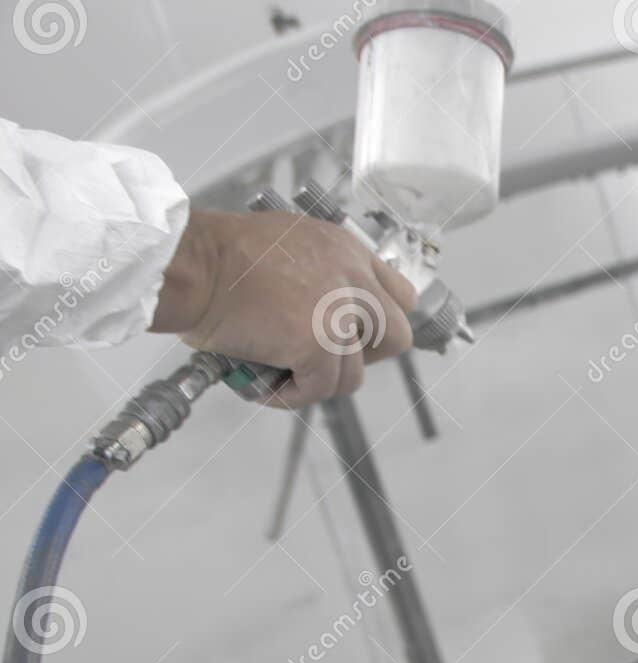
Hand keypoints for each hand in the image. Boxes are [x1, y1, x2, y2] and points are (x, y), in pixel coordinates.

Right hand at [150, 209, 416, 408]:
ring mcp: (339, 313)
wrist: (191, 264)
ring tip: (282, 376)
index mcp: (348, 252)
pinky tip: (266, 388)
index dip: (378, 324)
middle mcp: (354, 279)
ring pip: (355, 373)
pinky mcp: (318, 343)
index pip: (401, 296)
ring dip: (319, 381)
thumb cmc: (219, 256)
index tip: (353, 337)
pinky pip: (320, 389)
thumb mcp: (288, 245)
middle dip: (364, 356)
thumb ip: (321, 273)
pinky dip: (292, 396)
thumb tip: (322, 311)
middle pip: (397, 336)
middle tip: (323, 360)